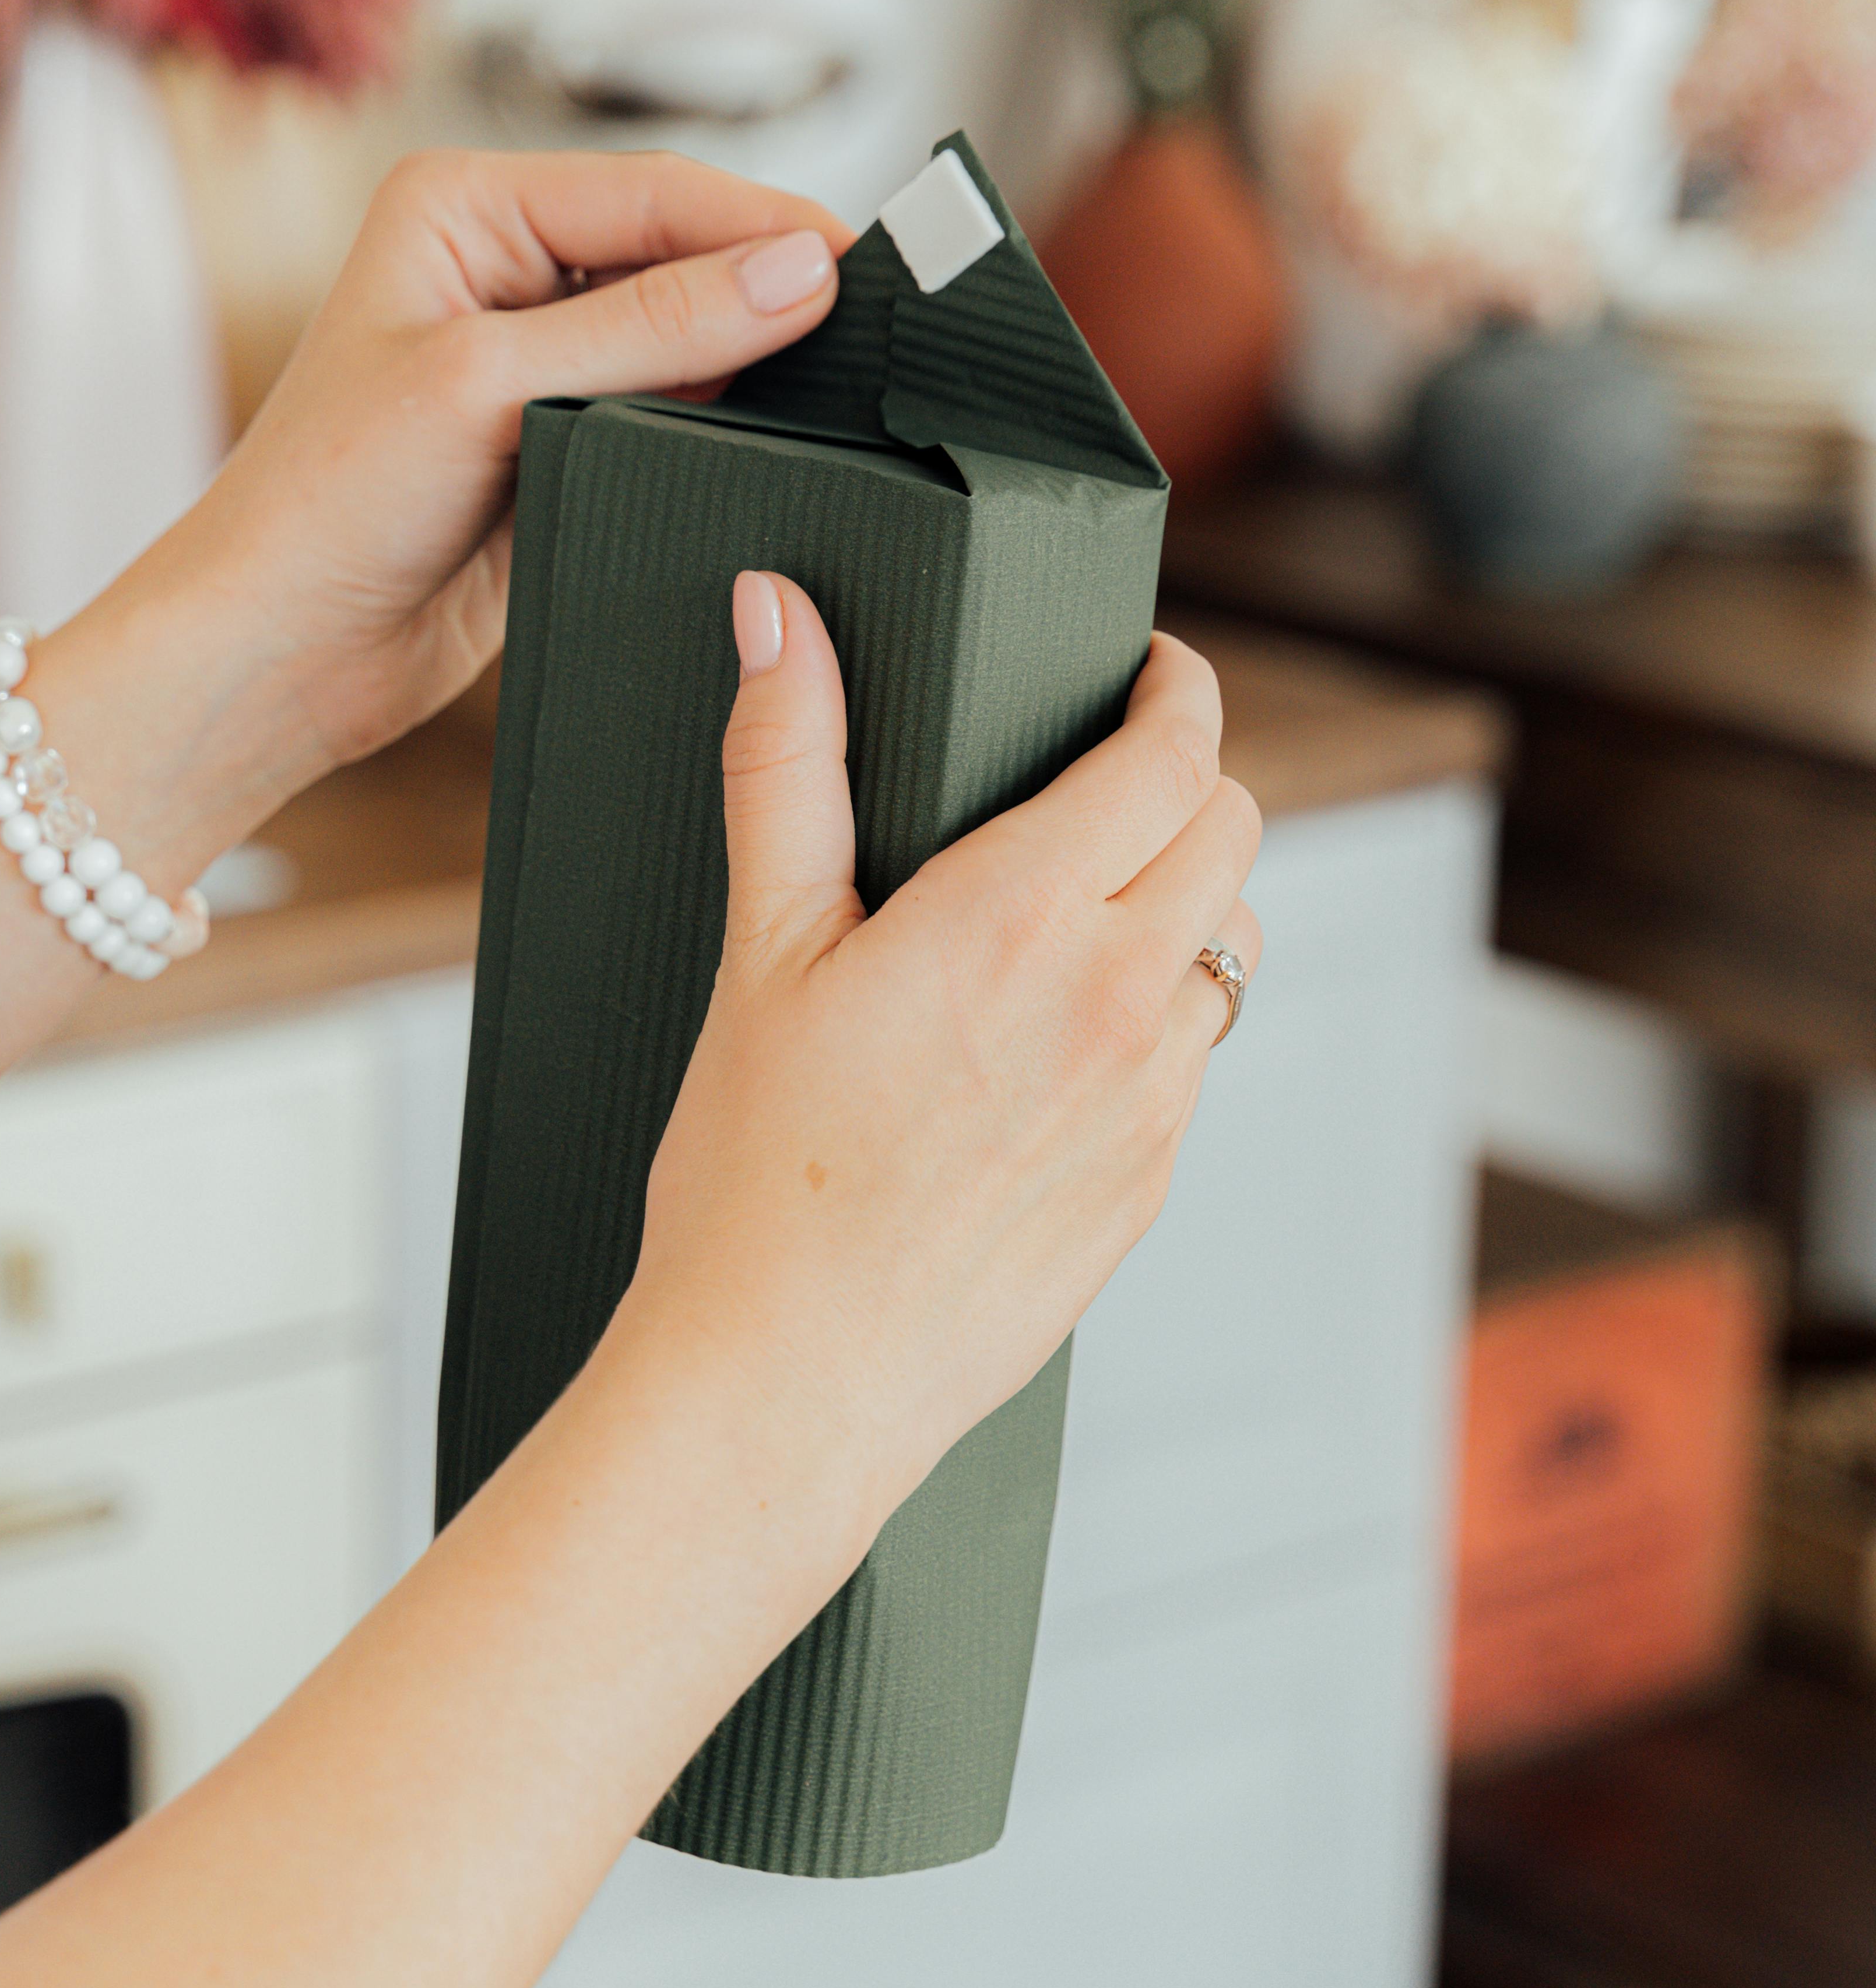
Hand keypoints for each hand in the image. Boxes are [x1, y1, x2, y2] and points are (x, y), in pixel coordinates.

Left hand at [187, 148, 853, 778]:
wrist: (279, 650)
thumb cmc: (326, 499)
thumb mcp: (492, 386)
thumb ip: (654, 326)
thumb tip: (800, 271)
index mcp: (466, 206)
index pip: (656, 189)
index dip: (766, 221)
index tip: (865, 263)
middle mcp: (505, 268)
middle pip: (683, 251)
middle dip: (770, 284)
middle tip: (874, 325)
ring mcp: (541, 360)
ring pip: (691, 335)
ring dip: (754, 358)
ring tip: (839, 380)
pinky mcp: (567, 443)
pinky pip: (678, 414)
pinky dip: (727, 424)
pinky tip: (775, 437)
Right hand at [617, 591, 1261, 1563]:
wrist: (787, 1379)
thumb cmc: (753, 1174)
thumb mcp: (762, 946)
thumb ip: (785, 761)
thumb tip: (776, 609)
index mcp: (1021, 916)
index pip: (1177, 751)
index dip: (1180, 689)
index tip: (1149, 674)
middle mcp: (1115, 998)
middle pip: (1234, 830)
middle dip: (1187, 784)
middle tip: (1109, 781)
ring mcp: (1149, 1099)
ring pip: (1230, 947)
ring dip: (1182, 906)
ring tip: (1083, 912)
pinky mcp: (1150, 1181)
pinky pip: (1193, 1059)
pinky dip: (1154, 1018)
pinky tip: (1055, 1040)